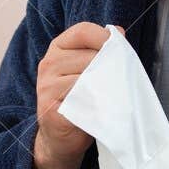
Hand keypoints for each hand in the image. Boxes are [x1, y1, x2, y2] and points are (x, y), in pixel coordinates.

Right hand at [34, 22, 119, 168]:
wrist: (60, 137)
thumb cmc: (80, 99)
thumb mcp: (89, 70)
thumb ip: (102, 50)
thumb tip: (119, 32)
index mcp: (58, 49)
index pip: (82, 31)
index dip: (104, 37)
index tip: (120, 48)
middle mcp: (48, 64)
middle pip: (88, 56)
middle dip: (109, 66)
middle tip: (121, 79)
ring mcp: (46, 87)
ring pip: (86, 78)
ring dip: (105, 87)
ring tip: (112, 95)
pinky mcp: (50, 109)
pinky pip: (81, 101)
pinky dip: (96, 105)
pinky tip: (101, 109)